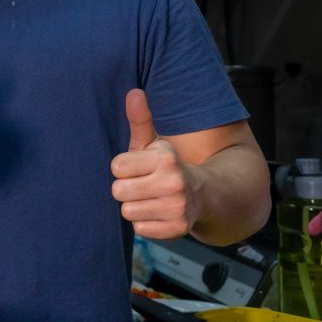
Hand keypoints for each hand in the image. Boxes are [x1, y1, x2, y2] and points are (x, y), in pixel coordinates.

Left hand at [111, 89, 197, 238]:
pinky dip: (146, 223)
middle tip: (144, 185)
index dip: (124, 168)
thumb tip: (134, 92)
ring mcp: (177, 208)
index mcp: (165, 158)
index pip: (116, 167)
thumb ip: (140, 120)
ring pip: (127, 211)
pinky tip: (158, 213)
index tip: (139, 168)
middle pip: (118, 191)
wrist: (204, 194)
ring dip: (136, 206)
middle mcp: (174, 183)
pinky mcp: (177, 229)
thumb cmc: (166, 166)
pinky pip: (139, 228)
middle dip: (127, 188)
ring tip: (152, 198)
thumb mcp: (153, 143)